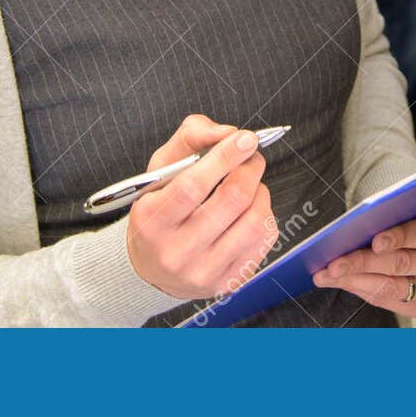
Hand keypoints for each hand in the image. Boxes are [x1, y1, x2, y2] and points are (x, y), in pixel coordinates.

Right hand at [123, 114, 278, 299]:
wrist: (150, 269)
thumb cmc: (158, 211)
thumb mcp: (160, 170)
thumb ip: (190, 139)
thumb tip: (227, 133)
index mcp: (151, 221)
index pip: (192, 186)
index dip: (224, 157)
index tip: (245, 139)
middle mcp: (175, 252)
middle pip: (230, 201)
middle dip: (250, 168)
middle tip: (252, 156)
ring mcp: (203, 272)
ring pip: (254, 221)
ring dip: (260, 192)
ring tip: (250, 185)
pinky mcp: (227, 283)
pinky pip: (264, 241)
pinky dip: (265, 215)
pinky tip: (250, 210)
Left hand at [311, 207, 415, 317]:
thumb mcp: (413, 213)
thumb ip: (393, 218)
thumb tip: (353, 229)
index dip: (397, 238)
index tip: (375, 242)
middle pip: (401, 264)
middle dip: (363, 263)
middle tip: (334, 264)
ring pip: (391, 287)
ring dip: (354, 280)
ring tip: (328, 275)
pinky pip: (387, 301)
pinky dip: (361, 290)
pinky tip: (342, 282)